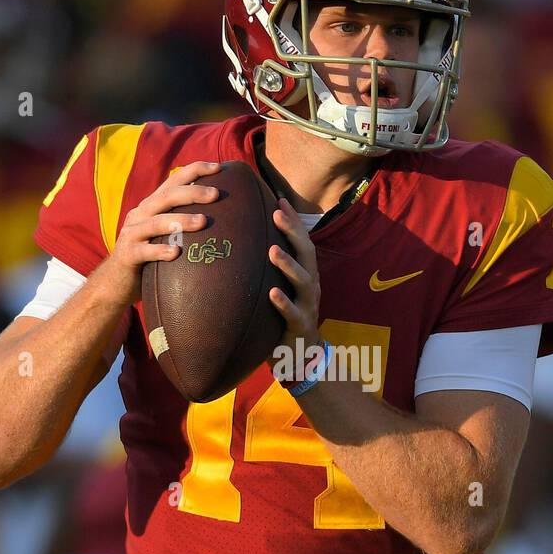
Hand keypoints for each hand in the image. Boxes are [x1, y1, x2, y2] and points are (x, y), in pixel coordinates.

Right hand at [103, 161, 221, 303]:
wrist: (116, 282)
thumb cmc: (150, 258)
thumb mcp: (165, 235)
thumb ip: (183, 223)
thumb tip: (222, 218)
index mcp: (153, 206)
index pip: (174, 181)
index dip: (195, 171)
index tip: (218, 168)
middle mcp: (141, 214)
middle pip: (167, 197)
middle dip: (193, 192)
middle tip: (216, 194)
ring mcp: (132, 234)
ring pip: (157, 222)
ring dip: (180, 220)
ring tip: (202, 222)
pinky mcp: (127, 255)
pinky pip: (144, 251)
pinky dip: (160, 250)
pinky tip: (176, 253)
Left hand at [269, 198, 321, 368]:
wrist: (299, 355)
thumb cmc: (283, 317)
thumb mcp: (277, 287)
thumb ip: (267, 268)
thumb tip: (242, 243)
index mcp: (305, 273)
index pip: (301, 241)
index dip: (293, 220)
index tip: (279, 198)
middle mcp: (310, 285)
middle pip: (306, 254)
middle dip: (293, 232)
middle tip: (277, 214)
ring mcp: (308, 305)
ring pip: (303, 281)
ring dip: (288, 264)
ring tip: (272, 251)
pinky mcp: (301, 326)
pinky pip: (293, 313)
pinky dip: (283, 303)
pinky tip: (272, 293)